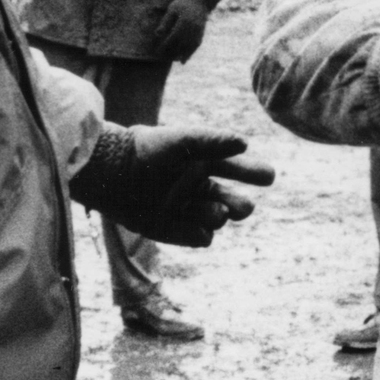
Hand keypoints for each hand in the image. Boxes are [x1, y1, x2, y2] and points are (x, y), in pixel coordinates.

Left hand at [68, 126, 275, 246]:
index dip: (255, 173)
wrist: (112, 173)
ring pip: (218, 220)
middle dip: (241, 206)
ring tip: (216, 211)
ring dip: (220, 216)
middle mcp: (198, 189)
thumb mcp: (182, 141)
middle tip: (243, 207)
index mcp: (204, 164)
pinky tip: (198, 228)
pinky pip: (200, 238)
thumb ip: (213, 141)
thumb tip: (245, 144)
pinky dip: (201, 234)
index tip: (268, 177)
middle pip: (233, 202)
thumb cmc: (146, 151)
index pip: (238, 170)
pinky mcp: (173, 230)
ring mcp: (187, 211)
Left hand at [155, 0, 210, 61]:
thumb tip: (157, 34)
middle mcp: (192, 28)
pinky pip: (196, 45)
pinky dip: (190, 53)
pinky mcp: (201, 32)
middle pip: (181, 44)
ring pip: (190, 47)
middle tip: (164, 58)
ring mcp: (198, 31)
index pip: (173, 37)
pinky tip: (184, 59)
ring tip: (174, 61)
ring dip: (182, 55)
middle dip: (172, 52)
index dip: (165, 45)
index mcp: (184, 21)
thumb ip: (165, 22)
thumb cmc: (182, 3)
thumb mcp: (171, 10)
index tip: (158, 51)